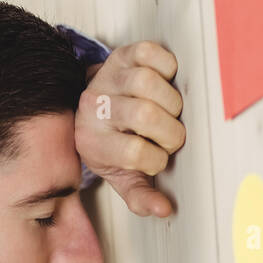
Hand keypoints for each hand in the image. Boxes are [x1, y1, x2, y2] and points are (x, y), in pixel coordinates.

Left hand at [74, 41, 184, 216]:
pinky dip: (167, 67)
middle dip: (169, 131)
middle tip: (168, 136)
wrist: (91, 109)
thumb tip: (164, 209)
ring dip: (171, 101)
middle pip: (145, 115)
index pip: (134, 152)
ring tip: (169, 111)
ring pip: (148, 83)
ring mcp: (107, 78)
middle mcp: (95, 108)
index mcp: (92, 143)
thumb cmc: (113, 145)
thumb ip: (140, 194)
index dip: (157, 158)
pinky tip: (165, 83)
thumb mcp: (121, 174)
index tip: (156, 158)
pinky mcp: (121, 55)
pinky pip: (150, 53)